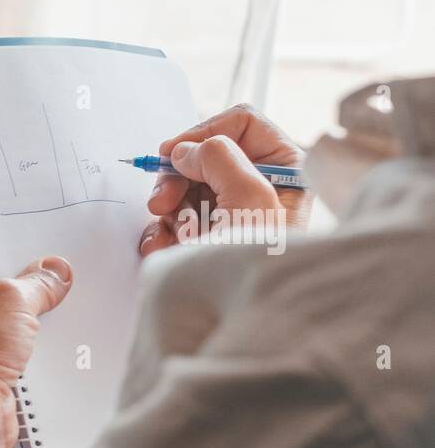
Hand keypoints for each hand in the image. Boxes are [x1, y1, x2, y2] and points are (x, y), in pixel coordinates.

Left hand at [0, 232, 72, 447]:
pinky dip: (38, 333)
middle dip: (24, 266)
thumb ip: (37, 281)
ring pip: (7, 310)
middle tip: (59, 249)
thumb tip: (57, 271)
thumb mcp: (11, 301)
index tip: (26, 214)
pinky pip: (17, 339)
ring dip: (35, 303)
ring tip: (69, 284)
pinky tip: (66, 323)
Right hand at [139, 104, 312, 255]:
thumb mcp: (248, 197)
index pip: (242, 123)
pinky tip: (162, 247)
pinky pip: (172, 222)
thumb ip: (217, 158)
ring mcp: (230, 216)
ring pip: (184, 191)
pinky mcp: (206, 241)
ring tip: (170, 235)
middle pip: (205, 156)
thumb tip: (186, 151)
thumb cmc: (264, 263)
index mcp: (286, 168)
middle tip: (162, 201)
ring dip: (167, 211)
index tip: (173, 153)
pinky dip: (161, 232)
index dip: (203, 132)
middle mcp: (259, 187)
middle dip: (177, 178)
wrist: (249, 323)